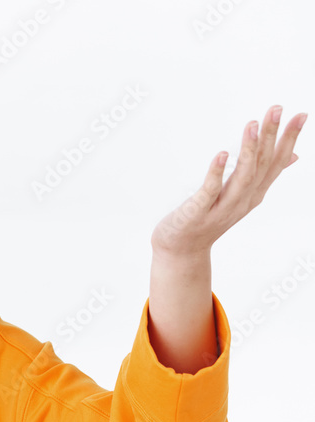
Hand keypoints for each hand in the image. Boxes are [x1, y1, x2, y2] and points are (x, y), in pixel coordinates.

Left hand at [151, 105, 306, 258]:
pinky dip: (216, 173)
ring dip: (248, 150)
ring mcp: (222, 207)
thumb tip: (293, 156)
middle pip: (261, 165)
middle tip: (276, 108)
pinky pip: (210, 191)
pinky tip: (221, 154)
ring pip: (242, 177)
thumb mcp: (242, 196)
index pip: (276, 163)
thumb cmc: (210, 217)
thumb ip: (263, 175)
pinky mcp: (198, 212)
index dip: (289, 139)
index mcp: (254, 193)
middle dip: (271, 136)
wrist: (182, 249)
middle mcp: (243, 200)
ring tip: (252, 125)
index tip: (301, 115)